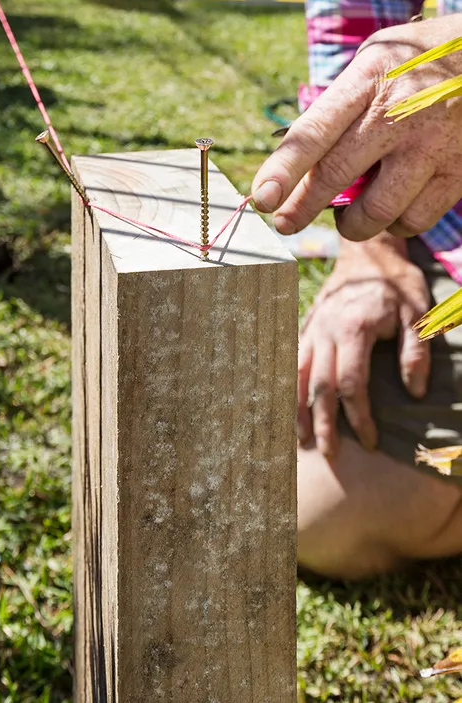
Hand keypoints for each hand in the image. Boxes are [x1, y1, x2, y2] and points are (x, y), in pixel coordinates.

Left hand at [252, 14, 461, 239]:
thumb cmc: (416, 62)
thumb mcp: (372, 63)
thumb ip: (337, 106)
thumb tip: (298, 161)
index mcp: (368, 80)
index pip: (314, 132)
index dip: (284, 170)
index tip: (261, 198)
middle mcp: (398, 114)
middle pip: (336, 175)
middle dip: (301, 208)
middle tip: (284, 223)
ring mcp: (431, 146)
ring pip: (375, 212)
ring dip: (351, 224)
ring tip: (347, 218)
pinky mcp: (458, 172)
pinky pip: (413, 220)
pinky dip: (394, 224)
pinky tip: (390, 209)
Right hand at [298, 234, 430, 457]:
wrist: (367, 253)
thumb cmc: (396, 285)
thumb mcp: (418, 313)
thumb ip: (416, 352)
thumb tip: (414, 392)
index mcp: (353, 328)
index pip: (351, 384)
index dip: (359, 416)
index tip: (371, 441)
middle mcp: (326, 330)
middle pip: (320, 386)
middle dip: (324, 423)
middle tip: (331, 454)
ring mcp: (312, 328)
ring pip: (299, 375)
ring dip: (299, 409)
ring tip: (302, 439)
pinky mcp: (306, 327)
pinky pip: (292, 361)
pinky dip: (289, 386)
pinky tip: (289, 407)